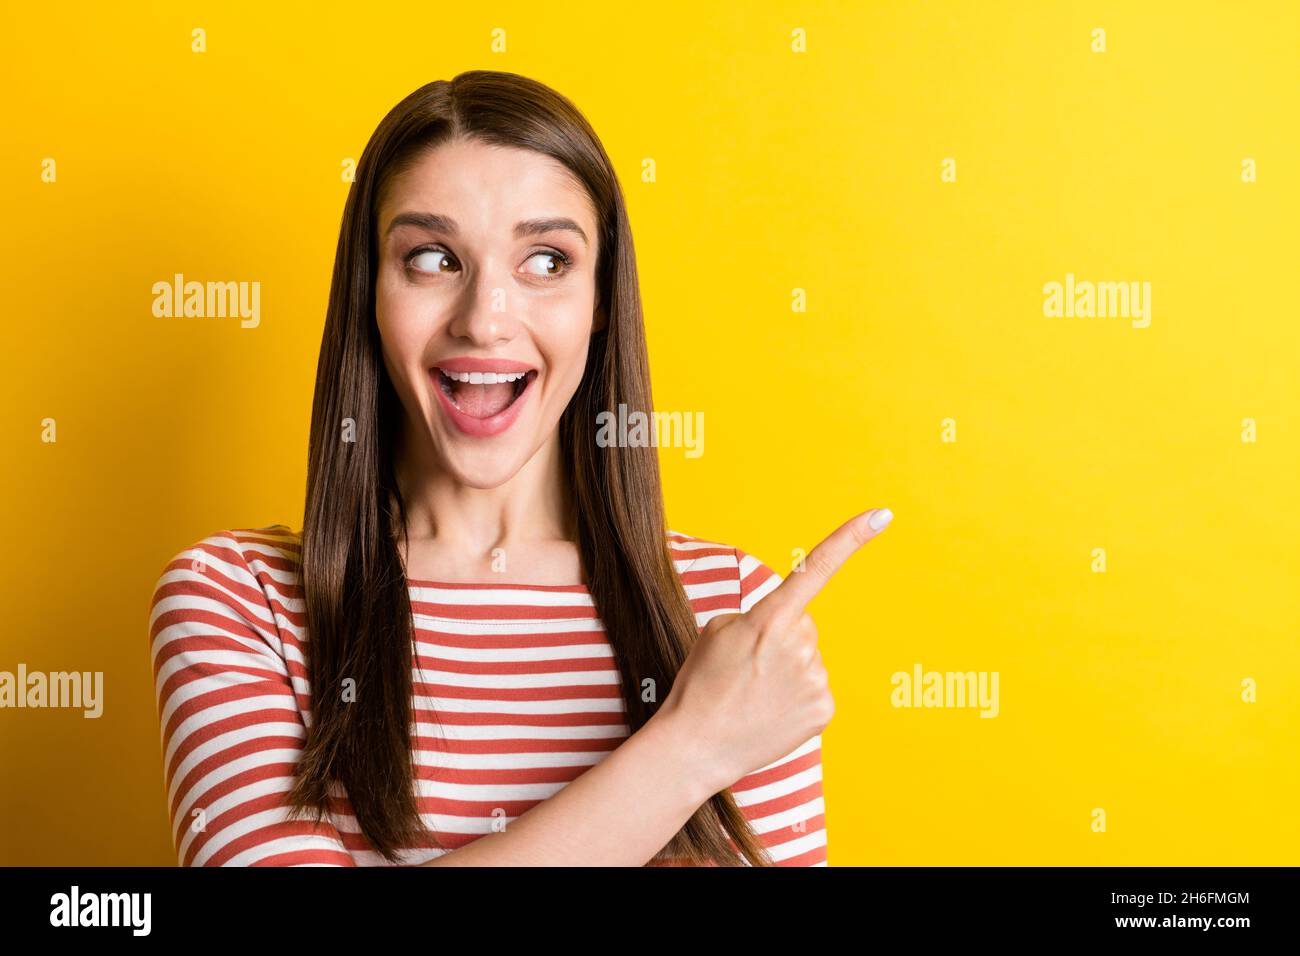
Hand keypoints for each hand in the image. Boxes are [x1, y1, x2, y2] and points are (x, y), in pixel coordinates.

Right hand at [656, 508, 893, 794]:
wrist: (695, 745)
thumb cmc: (701, 683)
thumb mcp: (717, 631)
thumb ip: (759, 616)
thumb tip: (789, 629)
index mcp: (771, 618)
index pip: (816, 568)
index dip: (850, 539)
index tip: (881, 515)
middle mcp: (800, 645)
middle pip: (803, 625)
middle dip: (780, 638)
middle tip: (747, 667)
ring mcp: (816, 679)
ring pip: (809, 658)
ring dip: (786, 670)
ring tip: (754, 693)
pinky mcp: (823, 710)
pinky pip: (815, 689)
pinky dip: (796, 697)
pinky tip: (771, 711)